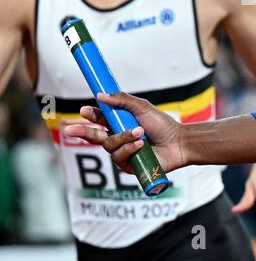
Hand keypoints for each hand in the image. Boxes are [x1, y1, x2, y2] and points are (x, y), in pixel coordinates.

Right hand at [63, 92, 185, 172]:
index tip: (84, 111)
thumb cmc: (164, 125)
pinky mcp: (128, 166)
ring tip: (139, 132)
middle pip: (94, 136)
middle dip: (81, 132)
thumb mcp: (143, 108)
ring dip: (122, 137)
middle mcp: (119, 138)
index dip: (90, 115)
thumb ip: (123, 101)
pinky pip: (119, 158)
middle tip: (70, 130)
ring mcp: (123, 152)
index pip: (99, 119)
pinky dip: (128, 149)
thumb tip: (100, 95)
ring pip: (109, 146)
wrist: (180, 143)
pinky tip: (141, 145)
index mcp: (120, 123)